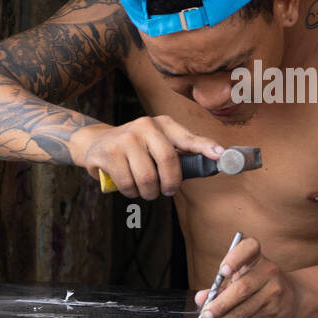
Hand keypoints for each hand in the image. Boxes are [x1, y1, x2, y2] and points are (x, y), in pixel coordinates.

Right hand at [77, 115, 222, 199]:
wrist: (97, 143)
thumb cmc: (137, 149)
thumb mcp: (159, 144)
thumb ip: (182, 154)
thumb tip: (212, 163)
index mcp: (163, 124)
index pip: (188, 137)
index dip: (205, 147)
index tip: (220, 155)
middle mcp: (145, 126)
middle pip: (168, 161)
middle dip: (170, 184)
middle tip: (167, 191)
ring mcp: (125, 138)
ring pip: (147, 178)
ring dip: (148, 192)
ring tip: (145, 189)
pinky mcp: (109, 153)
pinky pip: (128, 184)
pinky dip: (131, 192)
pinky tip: (129, 187)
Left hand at [194, 236, 301, 317]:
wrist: (294, 296)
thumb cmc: (259, 283)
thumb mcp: (241, 277)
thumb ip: (219, 286)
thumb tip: (200, 298)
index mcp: (257, 257)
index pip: (249, 248)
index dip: (235, 259)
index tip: (223, 271)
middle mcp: (269, 272)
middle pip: (243, 288)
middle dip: (221, 304)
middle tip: (205, 314)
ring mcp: (275, 293)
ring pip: (245, 310)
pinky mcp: (276, 312)